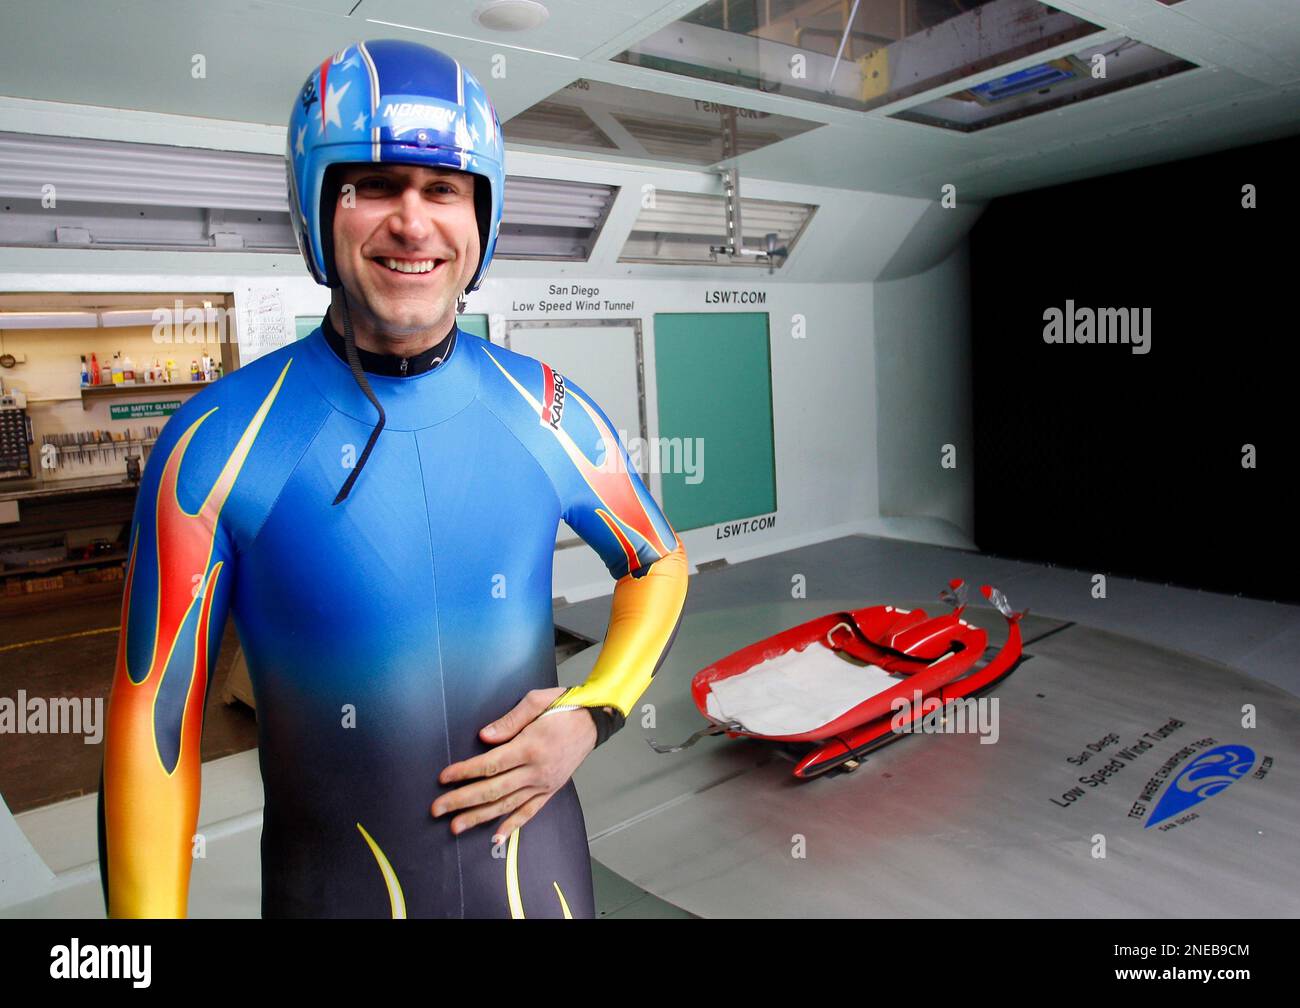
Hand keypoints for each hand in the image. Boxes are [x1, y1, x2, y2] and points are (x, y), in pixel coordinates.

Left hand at [431, 686, 597, 842]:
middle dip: (462, 801)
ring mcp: (544, 784)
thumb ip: (509, 721)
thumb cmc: (563, 706)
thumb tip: (484, 736)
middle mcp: (536, 770)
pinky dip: (513, 827)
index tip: (443, 778)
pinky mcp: (550, 790)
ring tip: (456, 826)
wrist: (594, 720)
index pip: (490, 764)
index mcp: (530, 747)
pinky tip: (496, 837)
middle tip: (438, 809)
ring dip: (479, 817)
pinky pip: (529, 812)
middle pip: (493, 790)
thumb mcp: (536, 702)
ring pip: (507, 805)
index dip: (464, 772)